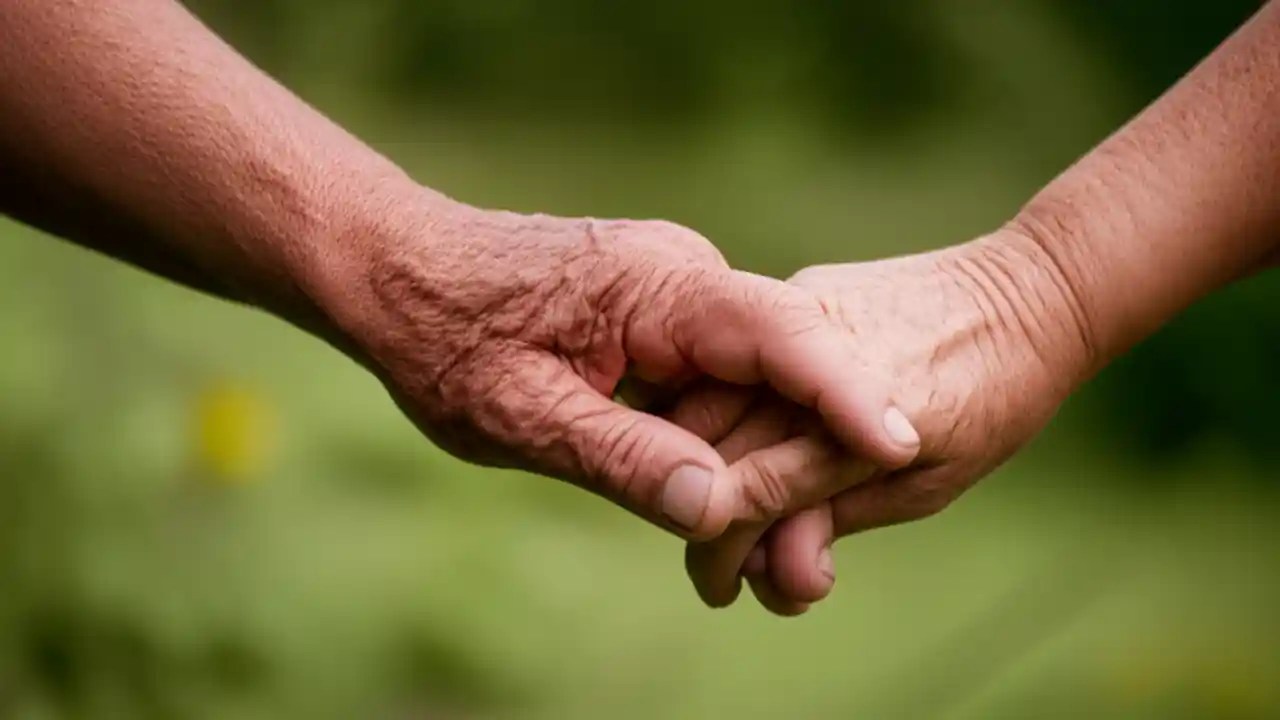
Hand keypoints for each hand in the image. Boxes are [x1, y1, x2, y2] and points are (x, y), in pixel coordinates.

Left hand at [316, 196, 922, 539]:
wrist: (395, 272)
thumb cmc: (444, 335)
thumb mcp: (520, 412)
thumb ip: (621, 458)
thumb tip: (716, 508)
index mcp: (661, 286)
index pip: (780, 333)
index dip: (843, 391)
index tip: (904, 439)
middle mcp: (685, 279)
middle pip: (784, 363)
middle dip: (820, 444)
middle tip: (823, 554)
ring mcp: (678, 296)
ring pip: (756, 378)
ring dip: (776, 451)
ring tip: (786, 551)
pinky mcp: (663, 319)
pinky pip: (723, 380)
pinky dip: (736, 437)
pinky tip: (733, 494)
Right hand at [675, 229, 1096, 611]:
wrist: (1025, 292)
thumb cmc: (995, 400)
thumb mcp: (932, 483)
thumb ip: (844, 517)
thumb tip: (782, 570)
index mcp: (859, 426)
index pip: (755, 492)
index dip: (726, 548)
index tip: (726, 587)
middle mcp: (818, 368)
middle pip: (718, 452)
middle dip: (707, 523)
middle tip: (722, 576)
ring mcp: (804, 320)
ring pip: (710, 402)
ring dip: (702, 466)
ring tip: (726, 521)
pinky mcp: (800, 291)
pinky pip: (738, 359)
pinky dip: (721, 412)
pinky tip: (735, 450)